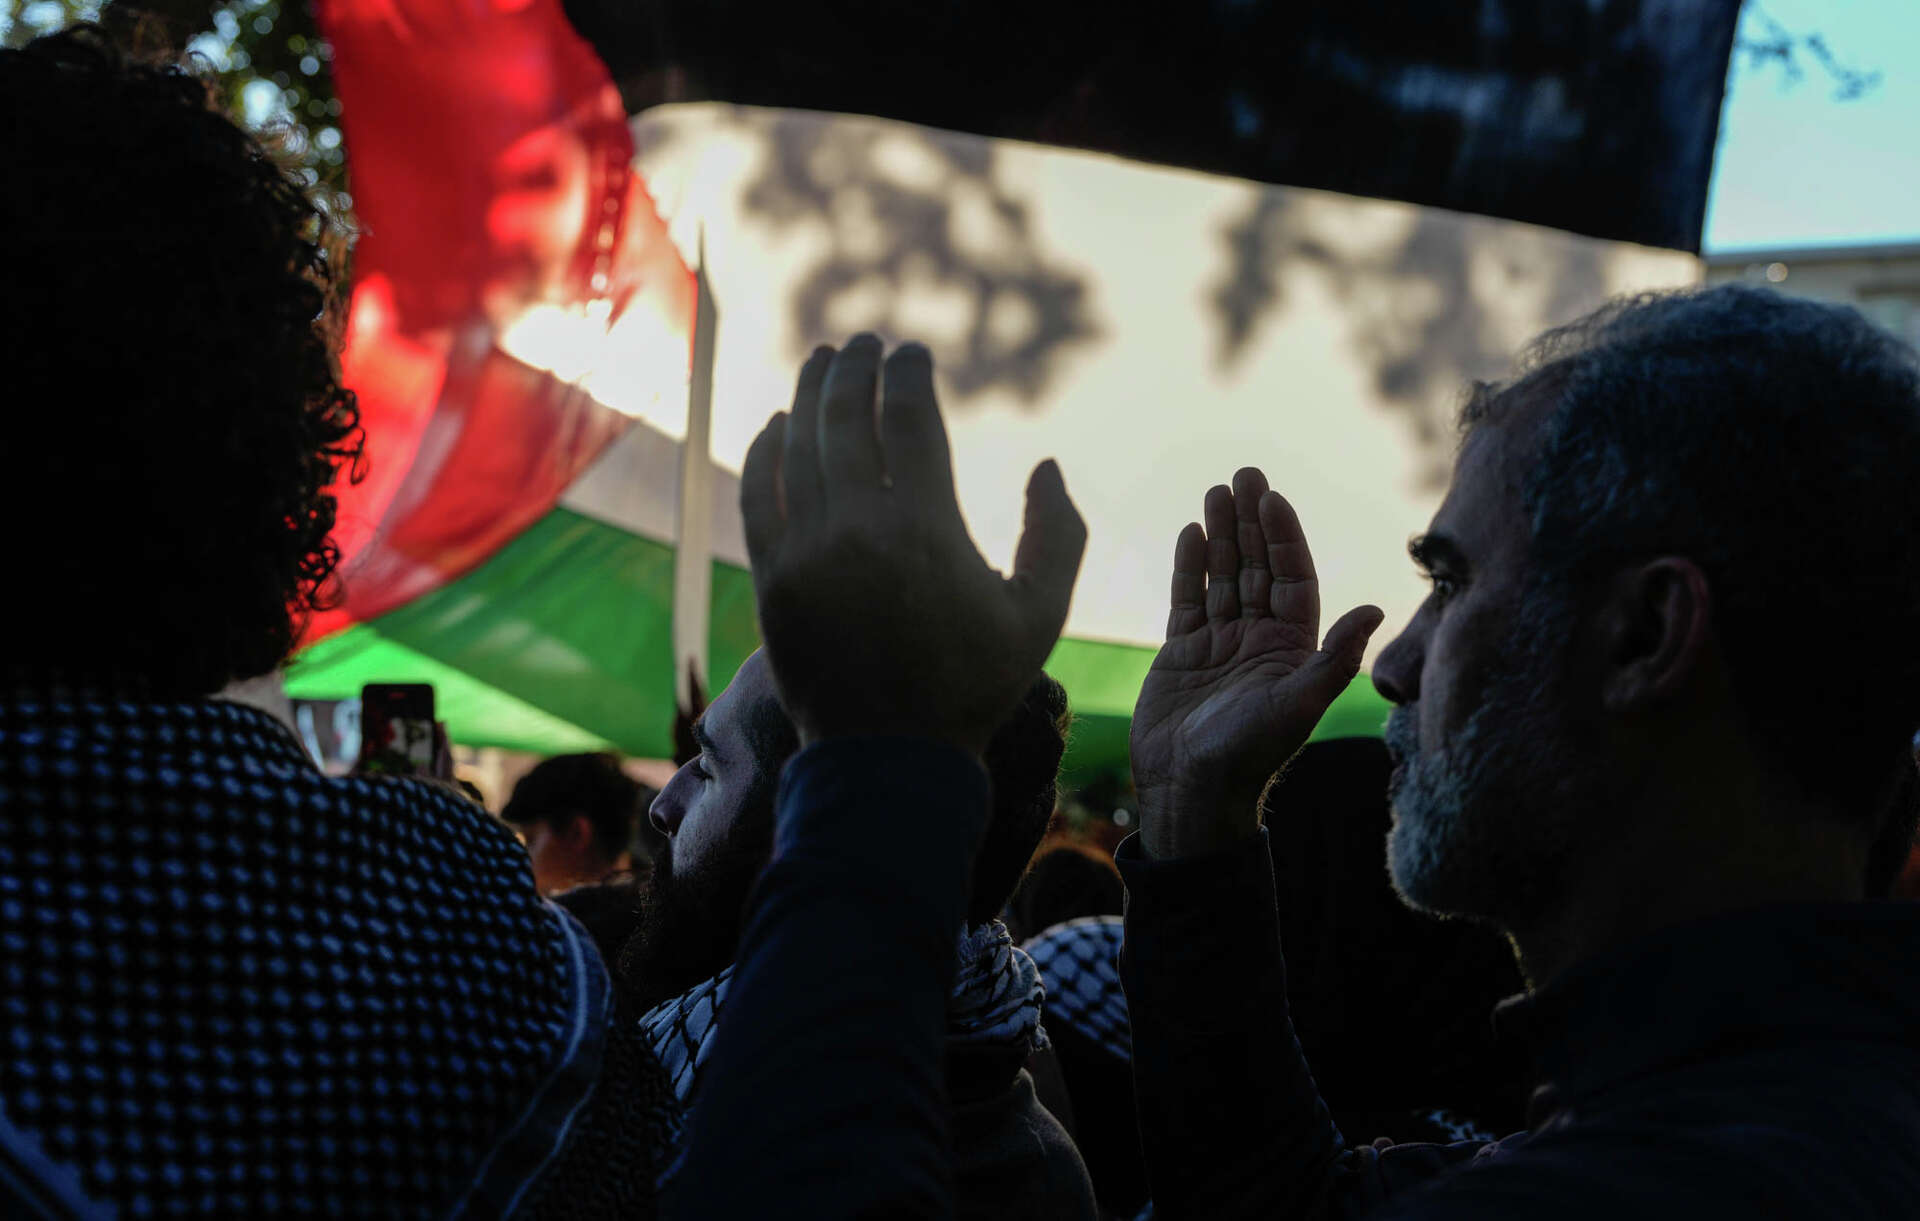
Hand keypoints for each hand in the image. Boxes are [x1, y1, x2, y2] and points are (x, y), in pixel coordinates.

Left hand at [740, 335, 1086, 756]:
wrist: (887, 760)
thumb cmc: (973, 688)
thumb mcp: (1040, 617)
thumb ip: (1058, 536)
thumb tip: (1047, 464)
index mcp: (927, 531)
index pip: (908, 419)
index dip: (907, 373)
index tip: (911, 351)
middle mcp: (858, 530)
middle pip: (846, 417)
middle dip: (854, 367)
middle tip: (863, 341)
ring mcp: (805, 553)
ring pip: (798, 446)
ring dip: (809, 394)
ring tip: (822, 362)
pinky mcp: (771, 578)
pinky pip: (757, 494)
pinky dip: (765, 450)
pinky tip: (777, 424)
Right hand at [1131, 467, 1382, 858]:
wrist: (1193, 790)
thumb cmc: (1250, 754)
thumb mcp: (1299, 705)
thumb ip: (1336, 656)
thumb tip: (1374, 608)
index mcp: (1293, 647)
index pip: (1293, 577)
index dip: (1284, 536)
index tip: (1271, 498)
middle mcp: (1259, 639)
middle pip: (1259, 566)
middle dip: (1251, 520)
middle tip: (1243, 473)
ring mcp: (1220, 643)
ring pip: (1224, 575)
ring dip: (1222, 534)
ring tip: (1216, 491)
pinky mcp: (1183, 652)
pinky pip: (1188, 598)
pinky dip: (1190, 566)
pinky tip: (1191, 532)